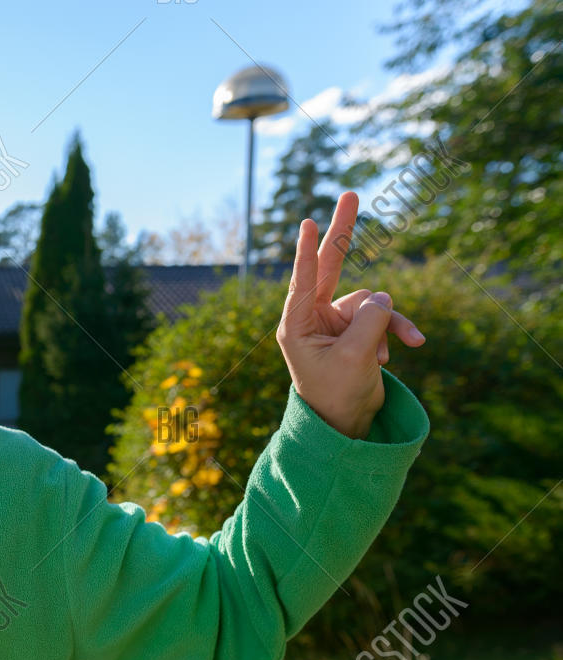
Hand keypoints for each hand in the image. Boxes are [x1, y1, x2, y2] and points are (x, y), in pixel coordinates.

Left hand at [275, 190, 425, 439]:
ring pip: (372, 301)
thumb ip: (370, 322)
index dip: (309, 251)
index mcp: (297, 325)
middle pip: (330, 266)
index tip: (308, 222)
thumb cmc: (337, 394)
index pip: (304, 280)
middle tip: (350, 193)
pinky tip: (408, 348)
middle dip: (344, 233)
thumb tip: (384, 294)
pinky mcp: (356, 327)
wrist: (346, 421)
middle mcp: (312, 317)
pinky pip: (383, 315)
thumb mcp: (354, 358)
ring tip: (393, 352)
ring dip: (389, 323)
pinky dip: (397, 329)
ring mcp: (336, 320)